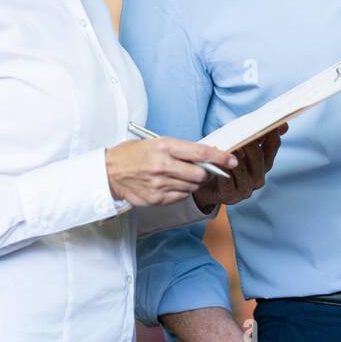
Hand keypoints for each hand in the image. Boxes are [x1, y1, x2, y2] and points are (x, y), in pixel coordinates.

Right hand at [104, 137, 238, 206]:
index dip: (220, 157)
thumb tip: (206, 155)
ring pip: (192, 187)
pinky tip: (170, 184)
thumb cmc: (132, 154)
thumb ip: (181, 150)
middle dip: (206, 173)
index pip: (200, 153)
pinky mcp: (156, 199)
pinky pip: (180, 197)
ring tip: (179, 176)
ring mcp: (159, 184)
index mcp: (164, 147)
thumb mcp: (156, 142)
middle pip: (200, 174)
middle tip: (203, 170)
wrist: (108, 172)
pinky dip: (181, 191)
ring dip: (193, 183)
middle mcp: (163, 166)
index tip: (231, 160)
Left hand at [193, 123, 286, 211]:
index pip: (272, 146)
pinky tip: (218, 162)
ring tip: (231, 145)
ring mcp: (245, 188)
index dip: (271, 133)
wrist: (211, 188)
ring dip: (236, 156)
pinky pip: (227, 181)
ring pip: (241, 169)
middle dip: (251, 143)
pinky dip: (222, 170)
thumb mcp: (245, 150)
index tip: (267, 121)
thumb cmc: (229, 164)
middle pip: (257, 156)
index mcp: (265, 164)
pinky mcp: (230, 195)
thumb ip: (260, 137)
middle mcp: (258, 177)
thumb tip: (283, 124)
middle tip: (245, 131)